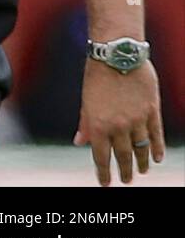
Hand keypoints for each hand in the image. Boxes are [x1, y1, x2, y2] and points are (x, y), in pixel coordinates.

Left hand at [73, 58, 165, 184]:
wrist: (117, 54)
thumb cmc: (96, 75)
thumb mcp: (86, 100)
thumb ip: (85, 123)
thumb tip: (79, 142)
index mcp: (98, 124)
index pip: (101, 155)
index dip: (103, 171)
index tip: (105, 183)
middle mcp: (118, 125)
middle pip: (123, 155)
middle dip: (124, 171)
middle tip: (124, 180)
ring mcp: (137, 119)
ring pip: (141, 148)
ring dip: (141, 163)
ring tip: (140, 172)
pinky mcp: (152, 111)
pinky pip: (156, 135)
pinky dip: (157, 148)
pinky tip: (156, 158)